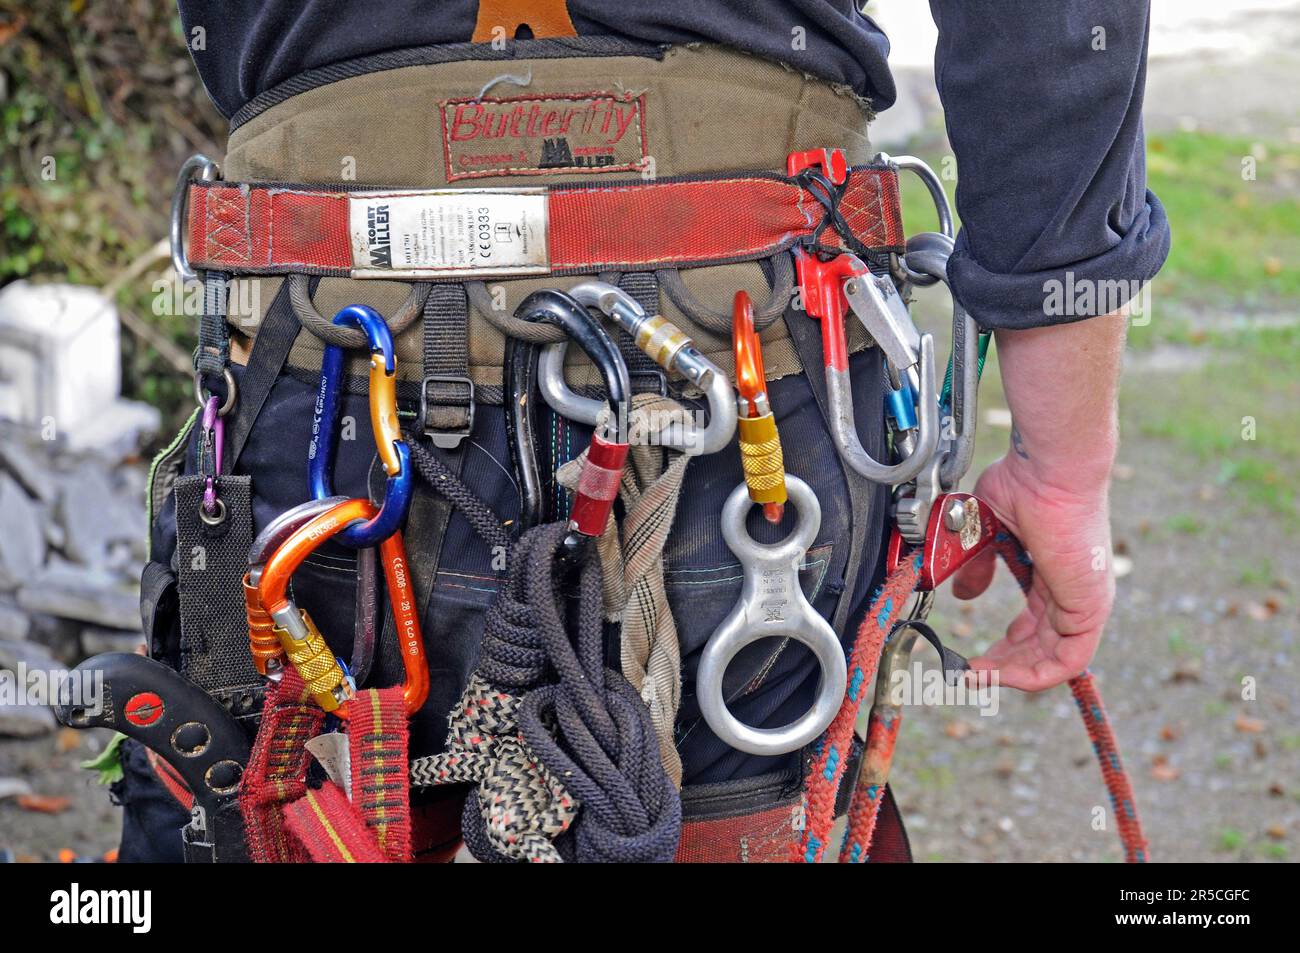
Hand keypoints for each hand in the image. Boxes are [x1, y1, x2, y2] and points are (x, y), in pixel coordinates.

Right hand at [953, 454, 1114, 691]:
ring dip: (1013, 674)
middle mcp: (1073, 590)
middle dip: (1004, 665)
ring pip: (1054, 659)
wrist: (1048, 469)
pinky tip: (1001, 674)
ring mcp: (1085, 601)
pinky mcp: (1089, 608)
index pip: (1036, 624)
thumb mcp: (988, 534)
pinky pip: (1067, 660)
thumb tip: (964, 595)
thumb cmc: (1024, 483)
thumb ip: (978, 567)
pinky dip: (1034, 674)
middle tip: (971, 672)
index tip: (973, 655)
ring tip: (977, 676)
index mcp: (1055, 573)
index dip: (1006, 646)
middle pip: (1043, 647)